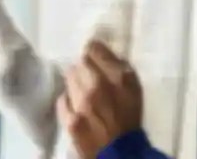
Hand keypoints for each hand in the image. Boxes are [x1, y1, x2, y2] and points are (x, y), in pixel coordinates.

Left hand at [57, 40, 143, 158]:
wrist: (120, 151)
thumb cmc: (130, 117)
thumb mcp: (134, 87)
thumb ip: (119, 67)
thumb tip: (103, 52)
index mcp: (118, 76)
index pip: (93, 48)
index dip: (93, 49)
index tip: (94, 53)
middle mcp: (97, 86)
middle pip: (79, 63)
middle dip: (84, 66)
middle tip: (89, 74)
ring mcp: (81, 103)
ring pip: (69, 79)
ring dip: (75, 82)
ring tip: (83, 91)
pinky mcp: (69, 119)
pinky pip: (63, 99)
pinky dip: (68, 99)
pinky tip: (76, 105)